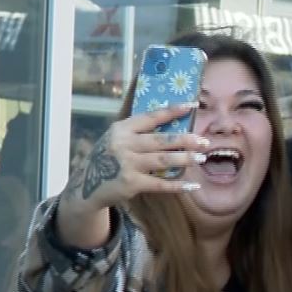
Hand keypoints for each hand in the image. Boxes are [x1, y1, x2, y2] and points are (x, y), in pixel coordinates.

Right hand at [63, 104, 208, 212]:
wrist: (87, 185)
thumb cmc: (109, 159)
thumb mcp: (116, 139)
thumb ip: (138, 133)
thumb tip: (173, 126)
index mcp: (122, 128)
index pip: (151, 116)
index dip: (173, 110)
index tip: (192, 105)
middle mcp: (124, 144)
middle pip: (161, 140)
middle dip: (185, 140)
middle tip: (204, 141)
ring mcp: (127, 164)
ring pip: (163, 160)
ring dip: (185, 159)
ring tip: (201, 158)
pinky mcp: (131, 183)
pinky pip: (160, 183)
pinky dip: (178, 185)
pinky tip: (192, 185)